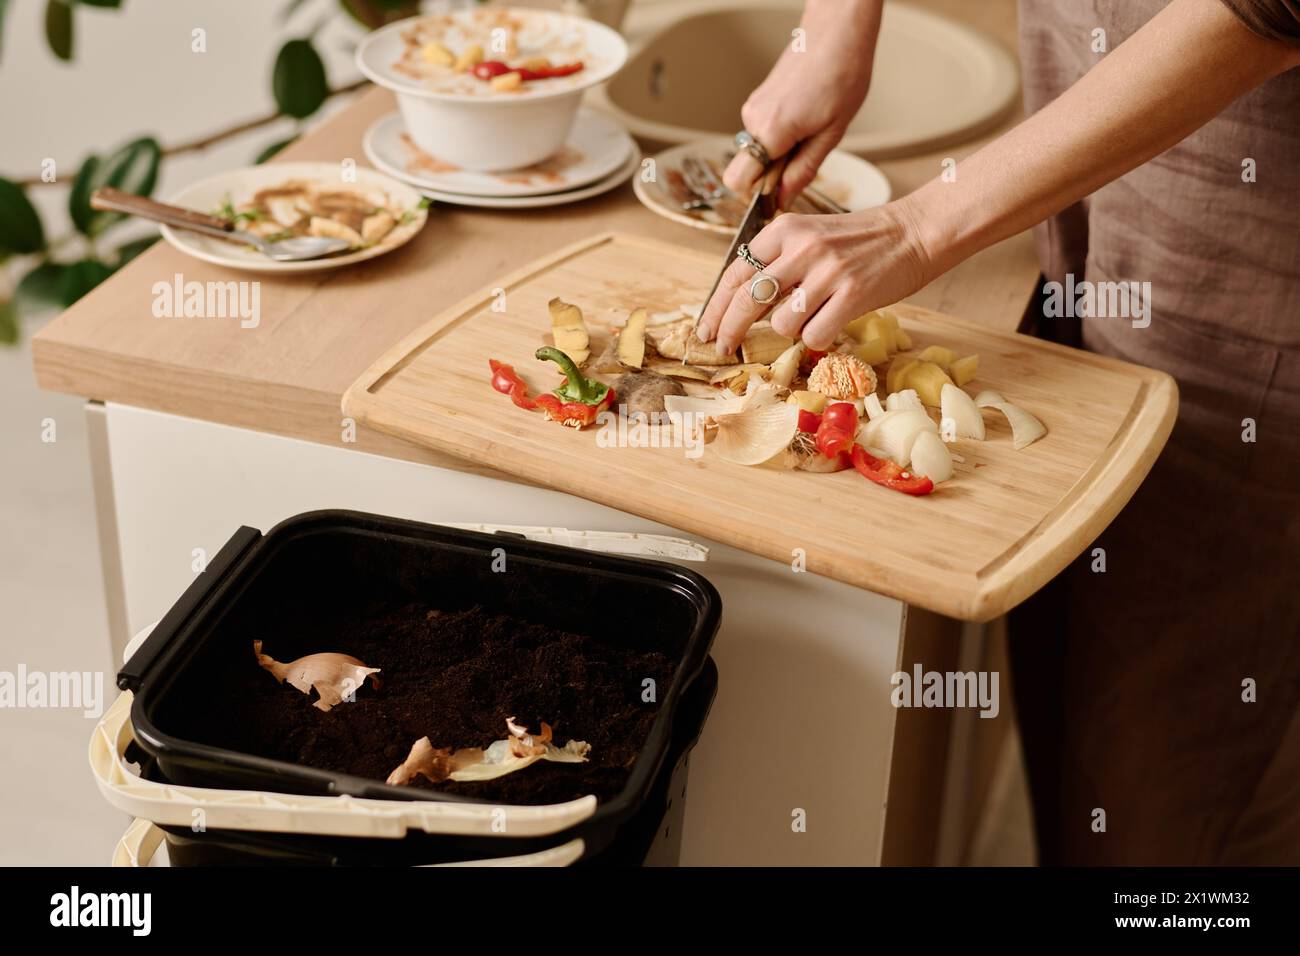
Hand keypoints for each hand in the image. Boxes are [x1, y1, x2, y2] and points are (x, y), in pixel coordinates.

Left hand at [696, 199, 930, 353]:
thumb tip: (740, 304)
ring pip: (782, 323)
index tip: (707, 328)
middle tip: (723, 348)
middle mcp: (802, 247)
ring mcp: (828, 271)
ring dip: (790, 330)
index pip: (736, 272)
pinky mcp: (853, 294)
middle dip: (730, 329)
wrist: (914, 232)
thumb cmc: (859, 241)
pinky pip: (814, 336)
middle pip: (747, 299)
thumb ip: (778, 262)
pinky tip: (832, 321)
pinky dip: (817, 338)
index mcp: (786, 229)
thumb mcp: (810, 237)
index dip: (715, 306)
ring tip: (814, 314)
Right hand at [724, 0, 881, 206]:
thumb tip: (782, 198)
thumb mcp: (831, 133)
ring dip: (779, 153)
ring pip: (755, 151)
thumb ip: (803, 170)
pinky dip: (779, 137)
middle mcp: (752, 119)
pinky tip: (805, 118)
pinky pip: (761, 133)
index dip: (758, 193)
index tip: (782, 192)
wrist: (837, 33)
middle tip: (804, 158)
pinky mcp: (758, 101)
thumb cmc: (842, 75)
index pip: (739, 182)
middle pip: (745, 169)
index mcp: (770, 131)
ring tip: (812, 130)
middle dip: (769, 175)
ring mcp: (753, 108)